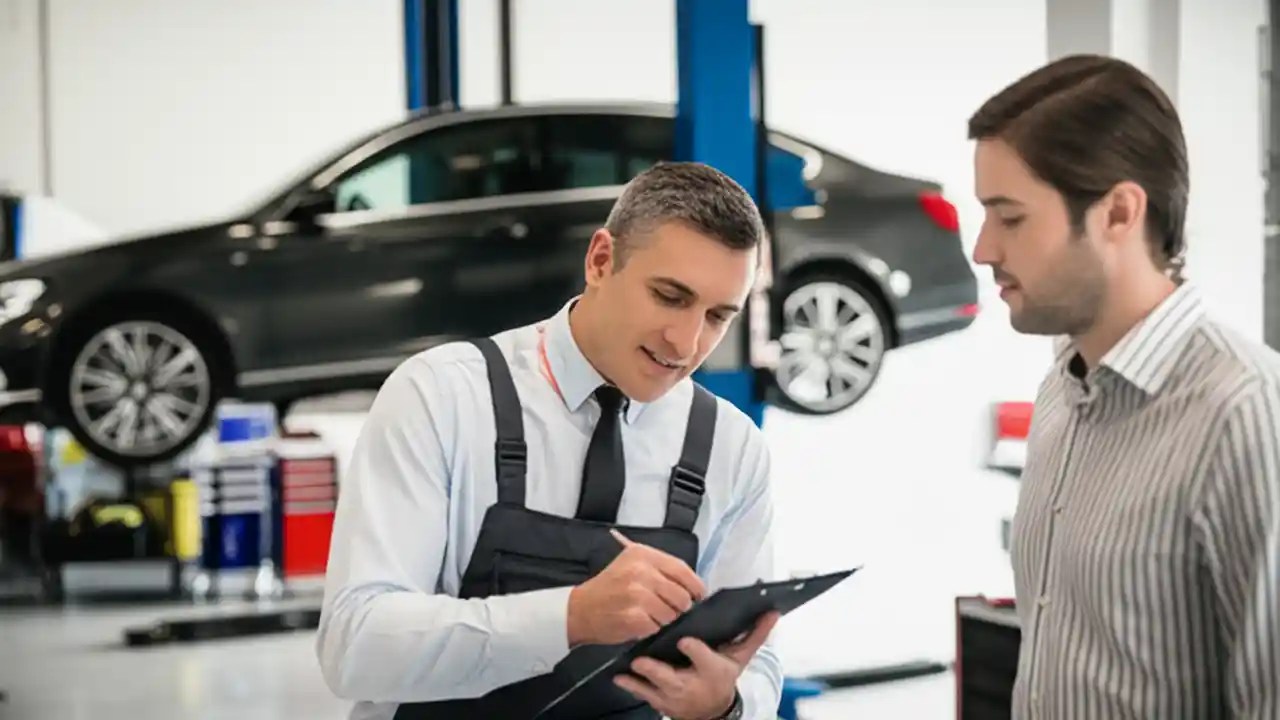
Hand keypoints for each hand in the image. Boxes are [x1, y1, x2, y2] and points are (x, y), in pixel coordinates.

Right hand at [567, 530, 706, 646]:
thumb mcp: (631, 566)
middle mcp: (641, 571)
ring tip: (650, 617)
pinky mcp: (633, 617)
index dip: (695, 586)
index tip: (699, 596)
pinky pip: (657, 627)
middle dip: (679, 607)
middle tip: (668, 610)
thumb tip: (693, 587)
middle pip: (681, 595)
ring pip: (672, 614)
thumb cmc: (610, 588)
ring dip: (665, 620)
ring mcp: (637, 594)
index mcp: (642, 554)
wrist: (580, 609)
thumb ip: (660, 570)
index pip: (682, 570)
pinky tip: (640, 625)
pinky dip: (652, 630)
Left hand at [614, 610, 779, 719]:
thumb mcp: (741, 657)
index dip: (695, 650)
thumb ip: (755, 633)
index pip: (704, 659)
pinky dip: (631, 685)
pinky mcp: (660, 701)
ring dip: (640, 678)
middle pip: (673, 679)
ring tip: (627, 665)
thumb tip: (773, 611)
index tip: (685, 640)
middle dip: (658, 670)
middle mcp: (692, 685)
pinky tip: (619, 675)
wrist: (712, 710)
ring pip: (655, 688)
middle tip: (642, 659)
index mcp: (713, 670)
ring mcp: (674, 697)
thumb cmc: (723, 677)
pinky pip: (643, 694)